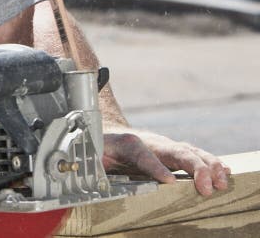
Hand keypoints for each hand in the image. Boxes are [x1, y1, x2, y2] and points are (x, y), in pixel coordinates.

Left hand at [103, 128, 230, 195]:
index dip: (155, 168)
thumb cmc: (101, 146)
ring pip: (189, 152)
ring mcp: (165, 146)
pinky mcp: (173, 153)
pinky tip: (224, 173)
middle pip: (175, 151)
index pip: (143, 155)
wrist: (108, 131)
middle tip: (206, 186)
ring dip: (208, 166)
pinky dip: (210, 164)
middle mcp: (152, 142)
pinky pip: (194, 156)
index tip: (169, 182)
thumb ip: (99, 162)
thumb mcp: (95, 153)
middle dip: (194, 167)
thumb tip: (104, 181)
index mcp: (129, 143)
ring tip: (221, 181)